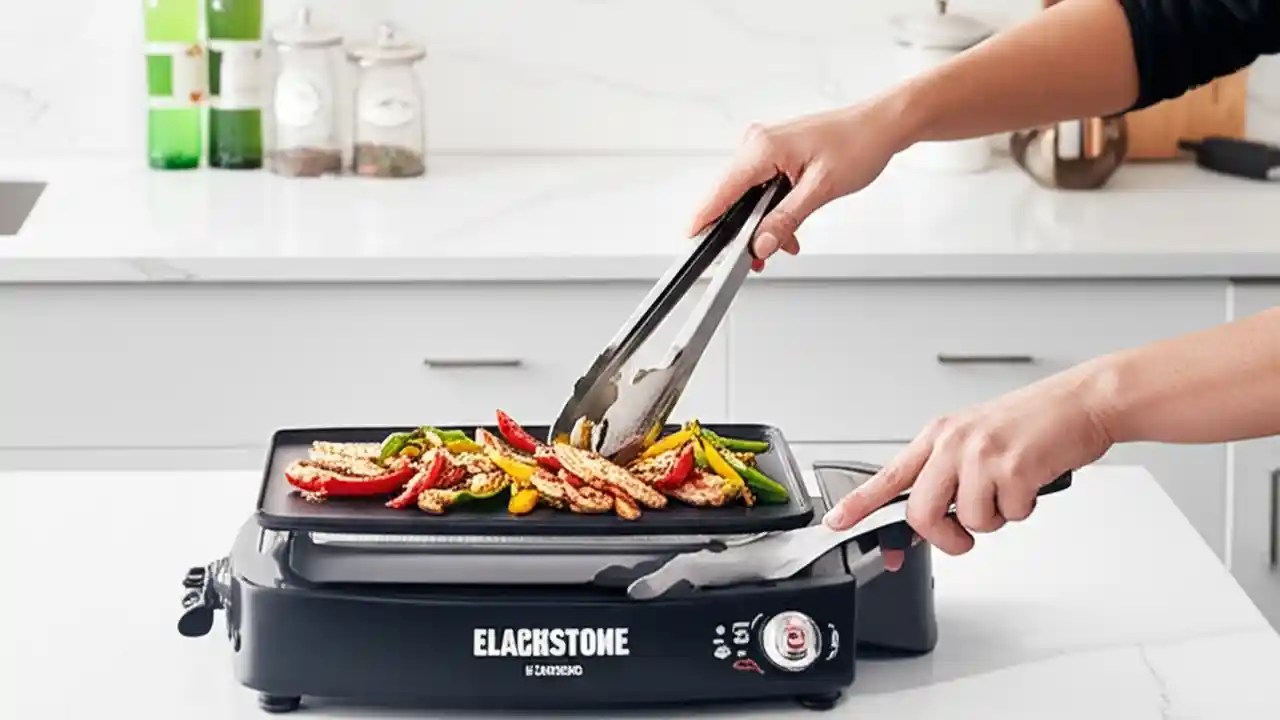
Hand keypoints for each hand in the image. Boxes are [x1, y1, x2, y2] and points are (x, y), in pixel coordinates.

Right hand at [688, 98, 911, 271]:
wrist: (881, 126)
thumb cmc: (858, 144)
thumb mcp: (821, 189)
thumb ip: (785, 220)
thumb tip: (760, 243)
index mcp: (762, 148)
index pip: (720, 192)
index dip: (705, 222)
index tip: (696, 247)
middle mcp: (757, 144)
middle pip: (731, 198)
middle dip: (745, 231)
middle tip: (760, 257)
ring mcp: (764, 148)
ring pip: (747, 197)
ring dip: (762, 223)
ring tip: (786, 243)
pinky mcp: (773, 154)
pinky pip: (760, 188)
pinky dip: (771, 210)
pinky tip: (788, 227)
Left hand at [823, 364, 1113, 570]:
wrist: (1082, 402)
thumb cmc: (1032, 422)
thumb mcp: (975, 441)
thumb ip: (945, 477)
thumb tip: (921, 525)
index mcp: (938, 436)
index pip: (887, 476)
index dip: (859, 505)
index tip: (836, 523)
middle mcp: (953, 443)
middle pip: (921, 513)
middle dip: (943, 538)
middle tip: (961, 538)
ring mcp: (981, 454)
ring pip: (968, 520)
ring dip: (994, 518)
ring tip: (1010, 488)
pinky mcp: (1013, 468)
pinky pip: (1008, 515)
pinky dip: (1023, 509)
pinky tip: (1031, 481)